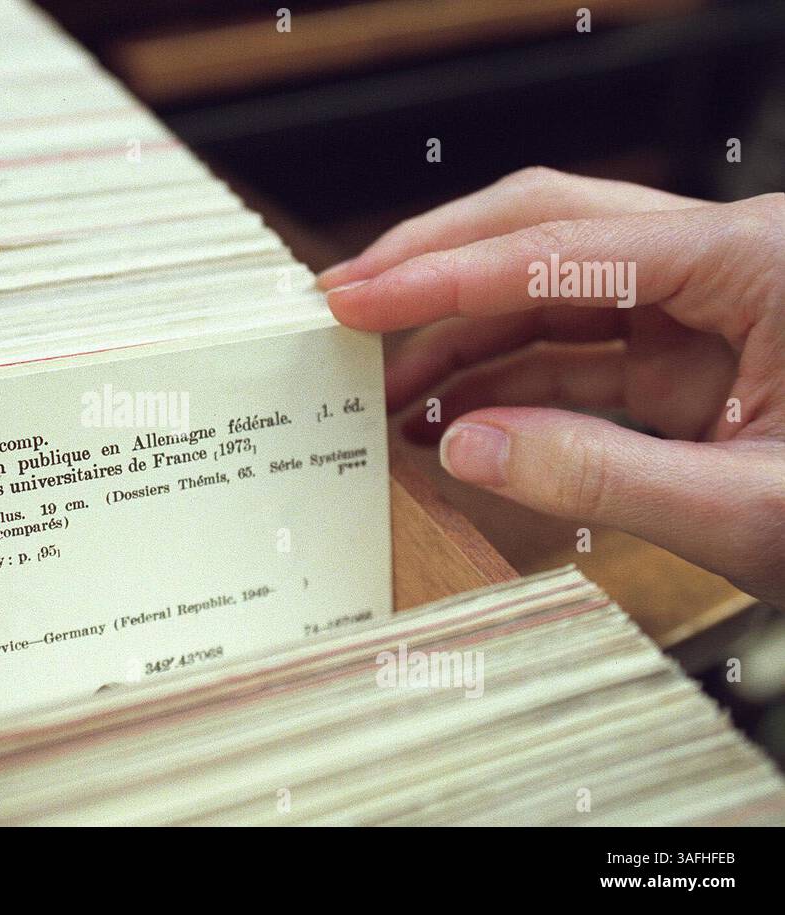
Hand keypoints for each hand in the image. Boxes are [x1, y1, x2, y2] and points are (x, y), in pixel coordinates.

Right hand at [319, 168, 784, 607]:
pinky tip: (452, 412)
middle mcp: (725, 264)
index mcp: (758, 261)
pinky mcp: (692, 361)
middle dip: (439, 266)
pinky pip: (577, 353)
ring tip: (380, 384)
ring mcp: (706, 311)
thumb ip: (601, 478)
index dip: (442, 276)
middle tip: (345, 302)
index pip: (561, 250)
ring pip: (552, 292)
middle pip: (547, 229)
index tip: (353, 298)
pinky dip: (507, 380)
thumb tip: (468, 447)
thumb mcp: (751, 511)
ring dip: (462, 333)